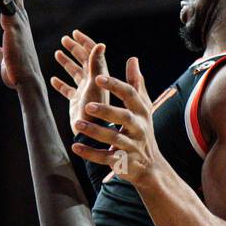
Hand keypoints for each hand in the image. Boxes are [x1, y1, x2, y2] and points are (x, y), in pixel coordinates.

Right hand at [51, 29, 109, 131]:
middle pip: (82, 61)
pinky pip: (67, 90)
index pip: (91, 54)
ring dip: (66, 63)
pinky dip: (60, 84)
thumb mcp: (96, 85)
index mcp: (99, 75)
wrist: (91, 133)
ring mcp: (83, 92)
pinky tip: (53, 79)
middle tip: (64, 39)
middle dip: (74, 49)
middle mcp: (92, 82)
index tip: (74, 33)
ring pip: (73, 73)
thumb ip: (96, 65)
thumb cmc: (95, 109)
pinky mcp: (75, 102)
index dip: (84, 42)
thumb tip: (99, 44)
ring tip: (57, 53)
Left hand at [71, 57, 167, 186]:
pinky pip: (105, 157)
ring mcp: (131, 146)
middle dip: (106, 111)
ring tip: (76, 124)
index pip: (130, 95)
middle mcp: (139, 128)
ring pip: (113, 138)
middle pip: (123, 117)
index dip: (115, 85)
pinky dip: (90, 153)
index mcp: (142, 112)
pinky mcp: (122, 162)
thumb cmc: (142, 130)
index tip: (98, 76)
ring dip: (94, 132)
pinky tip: (75, 147)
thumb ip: (136, 84)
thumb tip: (133, 59)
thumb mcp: (142, 107)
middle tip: (87, 105)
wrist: (150, 166)